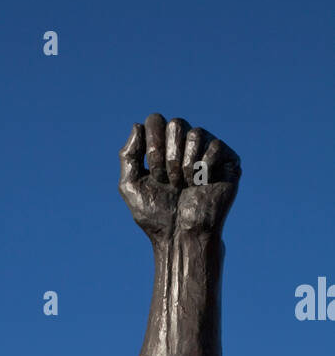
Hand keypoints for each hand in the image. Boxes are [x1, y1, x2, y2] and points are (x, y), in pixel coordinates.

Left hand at [119, 113, 240, 239]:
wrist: (181, 236)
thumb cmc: (156, 215)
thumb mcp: (130, 186)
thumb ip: (128, 156)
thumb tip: (138, 125)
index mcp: (163, 146)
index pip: (156, 120)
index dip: (153, 146)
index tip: (154, 174)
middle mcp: (185, 144)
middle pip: (176, 123)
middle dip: (168, 157)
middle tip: (170, 182)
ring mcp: (206, 150)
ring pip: (195, 133)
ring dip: (185, 165)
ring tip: (185, 186)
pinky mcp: (227, 159)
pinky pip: (215, 145)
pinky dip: (203, 168)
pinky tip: (202, 185)